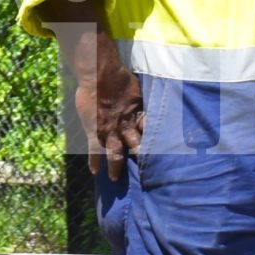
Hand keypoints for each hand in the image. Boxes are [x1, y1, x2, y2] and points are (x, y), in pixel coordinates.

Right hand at [71, 22, 144, 176]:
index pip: (149, 134)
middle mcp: (125, 127)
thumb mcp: (137, 90)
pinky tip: (94, 171)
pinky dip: (94, 161)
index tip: (161, 155)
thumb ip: (140, 101)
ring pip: (114, 154)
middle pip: (135, 148)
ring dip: (115, 167)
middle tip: (145, 175)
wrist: (99, 74)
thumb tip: (150, 101)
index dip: (154, 144)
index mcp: (137, 116)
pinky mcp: (93, 131)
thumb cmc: (120, 78)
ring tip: (115, 179)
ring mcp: (109, 130)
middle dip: (139, 160)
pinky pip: (93, 150)